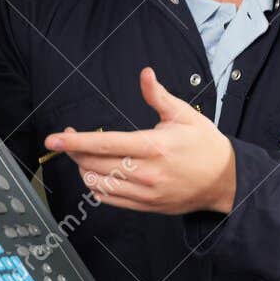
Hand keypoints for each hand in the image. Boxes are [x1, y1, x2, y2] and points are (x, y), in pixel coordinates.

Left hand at [43, 67, 236, 213]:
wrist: (225, 180)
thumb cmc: (205, 144)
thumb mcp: (185, 114)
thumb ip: (158, 96)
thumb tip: (145, 74)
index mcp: (153, 146)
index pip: (104, 144)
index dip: (74, 142)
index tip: (54, 139)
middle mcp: (146, 173)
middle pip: (93, 165)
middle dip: (74, 151)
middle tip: (70, 138)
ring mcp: (145, 193)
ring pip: (97, 184)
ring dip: (83, 169)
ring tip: (84, 155)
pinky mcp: (145, 206)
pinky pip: (109, 200)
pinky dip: (95, 186)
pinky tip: (97, 173)